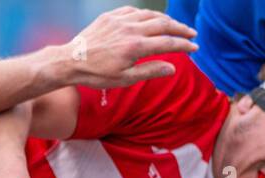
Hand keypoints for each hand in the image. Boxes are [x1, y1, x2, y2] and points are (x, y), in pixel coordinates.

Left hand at [59, 6, 196, 88]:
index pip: (168, 43)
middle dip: (181, 29)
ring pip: (150, 15)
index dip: (184, 45)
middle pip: (164, 24)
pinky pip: (134, 11)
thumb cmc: (96, 75)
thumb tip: (172, 68)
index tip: (195, 48)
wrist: (70, 61)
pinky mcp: (110, 16)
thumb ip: (150, 71)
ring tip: (175, 26)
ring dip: (166, 20)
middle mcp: (130, 29)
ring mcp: (120, 20)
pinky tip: (150, 19)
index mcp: (136, 47)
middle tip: (192, 34)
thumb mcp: (124, 79)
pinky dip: (146, 15)